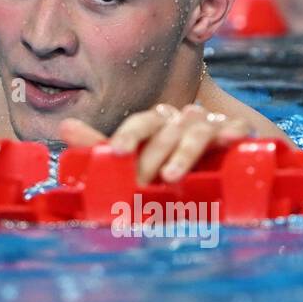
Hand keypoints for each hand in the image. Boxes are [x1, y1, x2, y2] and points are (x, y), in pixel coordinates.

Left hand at [58, 103, 251, 184]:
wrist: (224, 168)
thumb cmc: (172, 164)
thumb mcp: (137, 161)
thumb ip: (102, 147)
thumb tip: (64, 127)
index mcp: (156, 125)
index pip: (140, 123)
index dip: (128, 135)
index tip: (117, 152)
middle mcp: (182, 120)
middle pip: (166, 128)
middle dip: (153, 155)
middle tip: (144, 181)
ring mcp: (211, 125)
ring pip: (195, 130)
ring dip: (183, 153)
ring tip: (170, 177)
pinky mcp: (238, 133)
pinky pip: (235, 128)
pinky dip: (232, 132)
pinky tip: (229, 140)